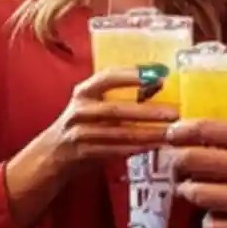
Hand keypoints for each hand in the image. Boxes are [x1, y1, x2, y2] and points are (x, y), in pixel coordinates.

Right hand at [43, 67, 178, 172]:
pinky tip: (155, 147)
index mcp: (83, 92)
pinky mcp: (83, 153)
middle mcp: (79, 110)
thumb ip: (117, 97)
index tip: (159, 73)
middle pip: (115, 109)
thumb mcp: (92, 105)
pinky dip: (137, 149)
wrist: (52, 154)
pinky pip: (115, 151)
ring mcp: (79, 133)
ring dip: (147, 133)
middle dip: (147, 111)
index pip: (107, 77)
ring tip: (170, 133)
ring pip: (118, 133)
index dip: (132, 75)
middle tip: (174, 112)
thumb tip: (157, 85)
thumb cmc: (81, 125)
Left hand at [167, 120, 226, 227]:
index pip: (205, 129)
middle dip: (178, 163)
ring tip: (194, 191)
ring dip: (190, 192)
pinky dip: (210, 223)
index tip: (172, 136)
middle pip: (193, 160)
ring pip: (198, 194)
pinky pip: (215, 227)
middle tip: (178, 166)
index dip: (181, 133)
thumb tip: (216, 138)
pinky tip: (216, 219)